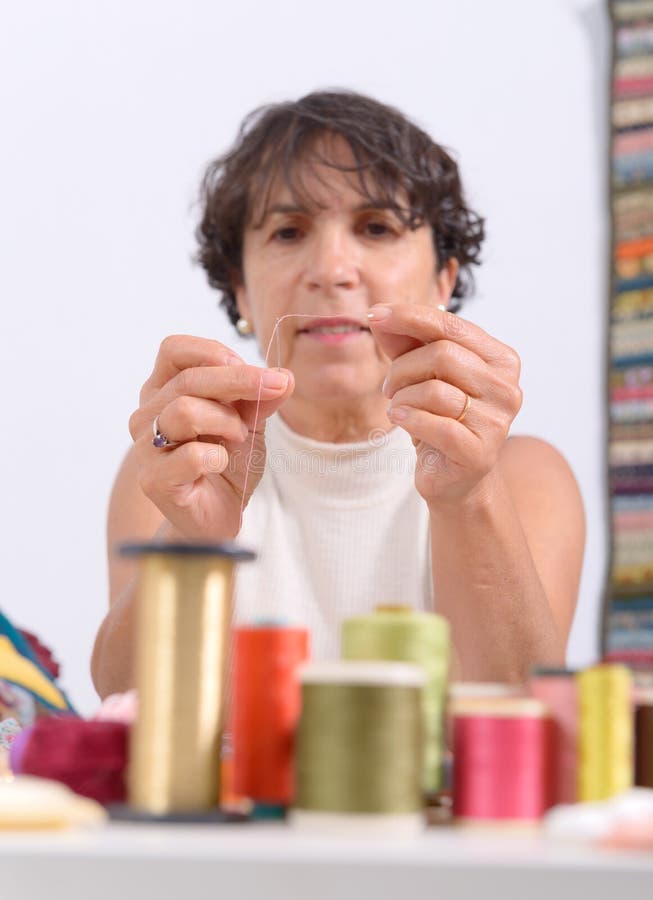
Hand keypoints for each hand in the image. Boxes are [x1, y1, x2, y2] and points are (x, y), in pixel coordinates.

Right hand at [128, 335, 293, 540]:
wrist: (219, 517)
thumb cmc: (226, 464)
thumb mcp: (250, 422)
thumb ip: (261, 397)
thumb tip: (285, 376)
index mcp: (163, 390)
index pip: (174, 349)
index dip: (215, 352)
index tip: (251, 371)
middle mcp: (147, 414)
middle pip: (188, 378)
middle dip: (239, 381)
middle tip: (270, 392)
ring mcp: (146, 447)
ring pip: (185, 411)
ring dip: (226, 421)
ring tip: (238, 438)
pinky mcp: (153, 480)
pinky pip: (191, 455)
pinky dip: (217, 456)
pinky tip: (220, 464)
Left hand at [368, 304, 521, 505]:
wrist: (453, 476)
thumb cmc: (439, 418)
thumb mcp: (421, 374)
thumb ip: (405, 343)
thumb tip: (380, 315)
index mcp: (500, 359)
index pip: (451, 326)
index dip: (410, 317)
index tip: (375, 315)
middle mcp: (507, 388)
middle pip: (442, 355)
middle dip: (402, 368)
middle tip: (389, 388)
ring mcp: (497, 422)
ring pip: (434, 390)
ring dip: (402, 398)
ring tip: (398, 409)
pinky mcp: (479, 452)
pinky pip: (433, 424)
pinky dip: (407, 418)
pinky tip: (400, 420)